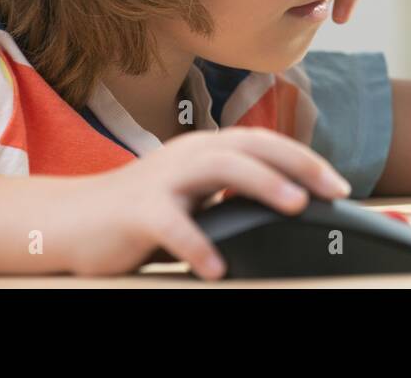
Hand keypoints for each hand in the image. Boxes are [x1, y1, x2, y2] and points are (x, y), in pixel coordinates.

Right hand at [58, 127, 351, 279]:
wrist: (70, 222)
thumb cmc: (141, 211)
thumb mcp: (194, 193)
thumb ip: (232, 190)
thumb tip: (291, 199)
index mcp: (205, 148)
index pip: (265, 143)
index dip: (305, 159)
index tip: (340, 185)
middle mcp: (188, 154)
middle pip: (252, 147)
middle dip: (298, 165)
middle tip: (332, 191)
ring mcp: (163, 180)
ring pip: (220, 168)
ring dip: (262, 185)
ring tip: (295, 206)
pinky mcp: (138, 211)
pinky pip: (173, 226)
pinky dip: (198, 245)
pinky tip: (218, 268)